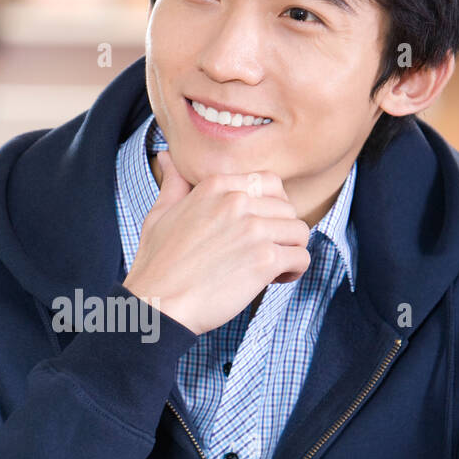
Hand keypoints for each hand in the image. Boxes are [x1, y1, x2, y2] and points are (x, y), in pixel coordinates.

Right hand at [122, 149, 310, 334]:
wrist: (158, 303)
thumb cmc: (157, 264)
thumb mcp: (160, 214)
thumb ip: (173, 183)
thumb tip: (166, 156)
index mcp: (216, 185)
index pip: (270, 183)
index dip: (271, 208)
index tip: (257, 229)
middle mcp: (238, 201)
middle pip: (288, 209)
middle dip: (280, 232)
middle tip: (261, 253)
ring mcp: (253, 229)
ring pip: (299, 232)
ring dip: (289, 251)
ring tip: (269, 268)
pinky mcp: (265, 259)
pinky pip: (302, 258)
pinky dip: (293, 271)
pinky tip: (273, 280)